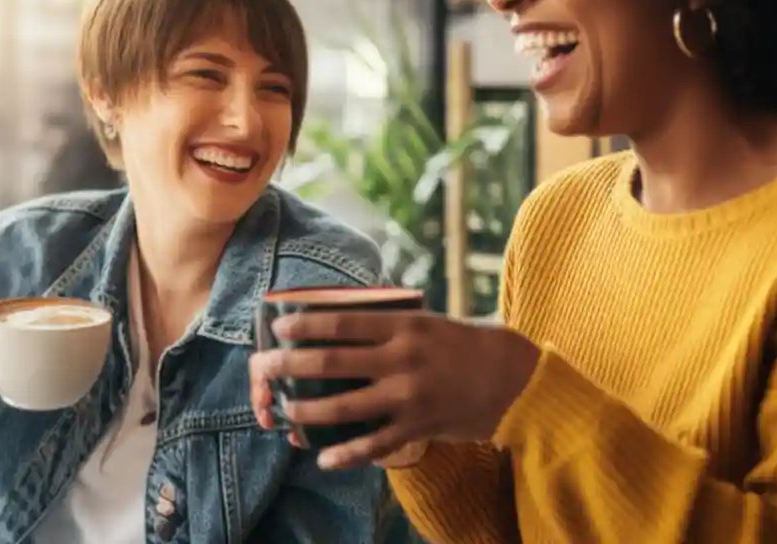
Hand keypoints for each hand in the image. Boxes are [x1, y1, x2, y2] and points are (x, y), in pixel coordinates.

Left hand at [248, 311, 540, 469]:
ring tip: (284, 413)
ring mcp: (409, 396)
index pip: (342, 321)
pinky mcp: (418, 426)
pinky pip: (374, 444)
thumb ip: (388, 324)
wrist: (513, 378)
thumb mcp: (427, 322)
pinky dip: (346, 454)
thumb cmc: (464, 345)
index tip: (278, 324)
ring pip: (344, 407)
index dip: (305, 323)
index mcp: (403, 326)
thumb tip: (341, 319)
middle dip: (289, 365)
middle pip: (331, 362)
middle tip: (263, 365)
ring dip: (307, 412)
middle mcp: (402, 359)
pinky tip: (324, 458)